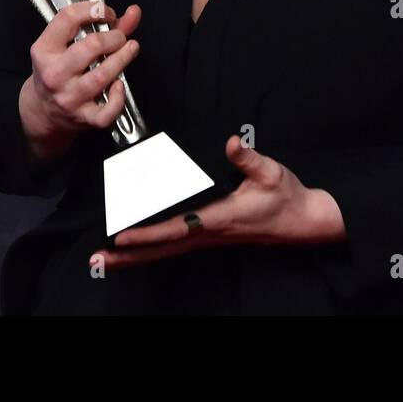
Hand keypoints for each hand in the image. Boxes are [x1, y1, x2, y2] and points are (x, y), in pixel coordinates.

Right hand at [18, 0, 141, 162]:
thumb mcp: (66, 45)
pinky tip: (118, 86)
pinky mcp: (83, 117)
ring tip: (129, 50)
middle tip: (120, 38)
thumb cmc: (57, 73)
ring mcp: (68, 97)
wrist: (42, 112)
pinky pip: (107, 110)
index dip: (95, 10)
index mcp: (44, 50)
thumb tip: (134, 12)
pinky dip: (119, 97)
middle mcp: (54, 74)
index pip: (69, 17)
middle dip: (114, 37)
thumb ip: (103, 26)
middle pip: (92, 46)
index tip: (107, 14)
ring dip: (123, 58)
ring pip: (103, 75)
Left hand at [93, 135, 346, 268]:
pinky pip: (175, 245)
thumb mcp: (271, 173)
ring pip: (166, 250)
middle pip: (162, 248)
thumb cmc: (286, 197)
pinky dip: (152, 248)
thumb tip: (231, 143)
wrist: (303, 222)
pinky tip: (137, 248)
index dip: (147, 233)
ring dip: (135, 255)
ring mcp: (209, 238)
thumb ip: (248, 159)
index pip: (176, 228)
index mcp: (219, 218)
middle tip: (98, 258)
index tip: (122, 235)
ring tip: (106, 258)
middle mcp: (209, 233)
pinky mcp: (211, 236)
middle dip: (129, 254)